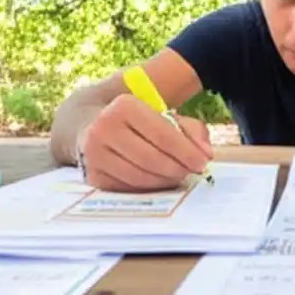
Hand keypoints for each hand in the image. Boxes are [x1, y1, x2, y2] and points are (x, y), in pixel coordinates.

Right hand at [80, 93, 212, 191]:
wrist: (88, 121)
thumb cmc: (133, 118)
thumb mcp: (160, 112)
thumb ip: (190, 128)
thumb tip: (205, 153)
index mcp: (123, 106)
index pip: (163, 135)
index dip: (186, 152)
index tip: (203, 162)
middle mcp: (103, 129)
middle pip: (151, 159)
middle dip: (178, 169)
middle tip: (192, 172)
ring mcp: (93, 155)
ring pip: (139, 177)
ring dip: (165, 181)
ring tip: (177, 176)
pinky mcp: (92, 175)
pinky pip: (127, 188)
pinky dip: (148, 188)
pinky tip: (159, 181)